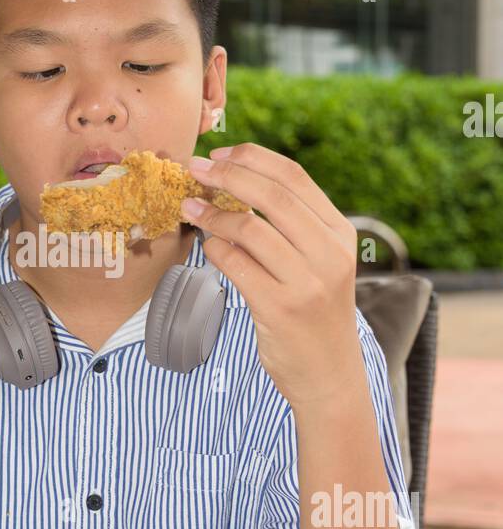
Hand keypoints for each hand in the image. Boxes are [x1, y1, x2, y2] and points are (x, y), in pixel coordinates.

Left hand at [180, 142, 362, 409]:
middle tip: (194, 169)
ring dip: (212, 213)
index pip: (294, 177)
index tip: (219, 154)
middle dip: (226, 175)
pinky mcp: (280, 308)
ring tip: (189, 206)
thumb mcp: (319, 261)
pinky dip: (214, 248)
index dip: (252, 158)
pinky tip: (206, 245)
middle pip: (272, 194)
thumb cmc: (314, 311)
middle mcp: (328, 253)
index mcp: (339, 233)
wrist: (329, 374)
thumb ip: (292, 225)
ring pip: (250, 228)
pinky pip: (236, 265)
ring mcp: (306, 282)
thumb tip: (236, 181)